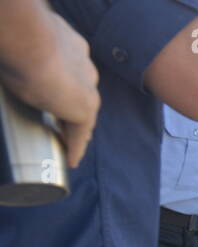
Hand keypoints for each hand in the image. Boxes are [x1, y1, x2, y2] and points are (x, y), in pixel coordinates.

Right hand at [0, 10, 99, 166]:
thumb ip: (16, 55)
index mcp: (70, 44)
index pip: (72, 69)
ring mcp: (88, 87)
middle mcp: (84, 65)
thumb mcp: (16, 44)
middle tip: (65, 124)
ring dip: (78, 129)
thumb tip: (3, 64)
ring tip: (69, 144)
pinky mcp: (85, 108)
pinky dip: (75, 147)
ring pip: (83, 113)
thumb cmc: (13, 34)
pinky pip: (80, 133)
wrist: (26, 37)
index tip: (57, 93)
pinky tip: (71, 160)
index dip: (67, 83)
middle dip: (75, 107)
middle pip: (83, 92)